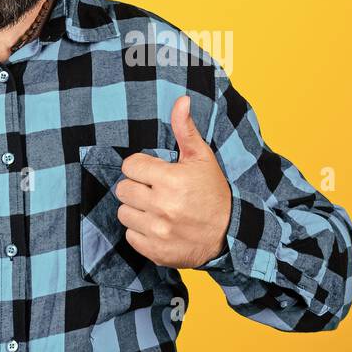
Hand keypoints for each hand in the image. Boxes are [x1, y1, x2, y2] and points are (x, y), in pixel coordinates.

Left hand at [115, 95, 231, 268]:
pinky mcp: (154, 251)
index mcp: (172, 179)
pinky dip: (140, 230)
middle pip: (123, 189)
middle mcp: (162, 206)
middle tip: (155, 190)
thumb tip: (181, 100)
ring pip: (124, 212)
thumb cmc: (212, 192)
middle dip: (137, 187)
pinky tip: (158, 225)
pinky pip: (130, 235)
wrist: (228, 234)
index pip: (130, 166)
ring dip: (136, 209)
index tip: (154, 172)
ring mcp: (157, 231)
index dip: (141, 167)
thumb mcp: (201, 158)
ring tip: (156, 208)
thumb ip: (185, 129)